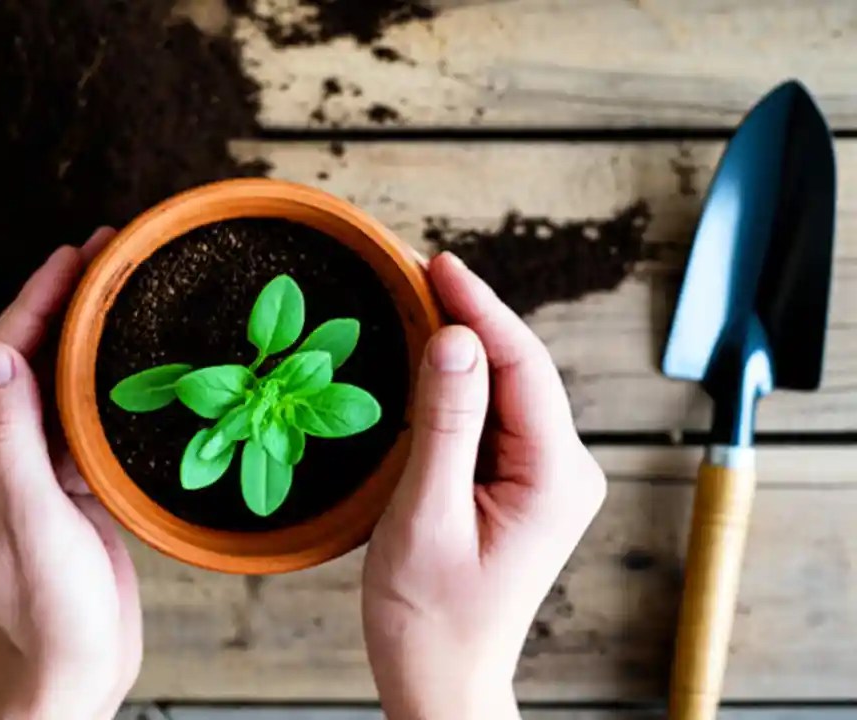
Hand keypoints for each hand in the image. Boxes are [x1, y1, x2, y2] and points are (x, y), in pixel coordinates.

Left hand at [0, 229, 140, 719]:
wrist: (72, 674)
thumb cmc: (41, 613)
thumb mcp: (24, 518)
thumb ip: (8, 434)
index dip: (32, 302)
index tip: (71, 257)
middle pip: (22, 360)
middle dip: (59, 304)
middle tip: (105, 252)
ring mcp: (24, 468)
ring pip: (52, 384)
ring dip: (82, 336)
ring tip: (120, 286)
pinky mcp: (61, 485)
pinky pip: (78, 419)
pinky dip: (101, 383)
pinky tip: (128, 355)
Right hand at [362, 252, 606, 719]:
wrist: (440, 680)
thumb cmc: (429, 617)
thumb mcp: (426, 517)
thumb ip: (445, 425)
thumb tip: (457, 339)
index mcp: (554, 476)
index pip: (522, 366)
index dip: (480, 307)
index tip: (434, 263)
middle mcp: (562, 469)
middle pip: (516, 369)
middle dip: (467, 315)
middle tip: (409, 268)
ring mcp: (542, 477)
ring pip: (501, 388)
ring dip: (459, 344)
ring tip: (410, 297)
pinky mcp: (516, 484)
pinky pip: (489, 416)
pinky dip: (454, 382)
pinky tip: (423, 356)